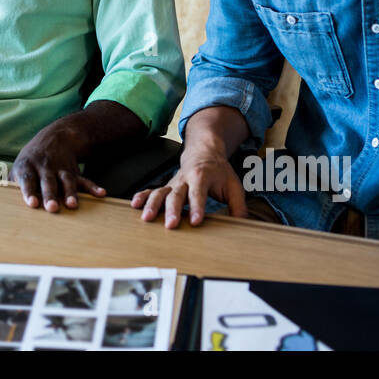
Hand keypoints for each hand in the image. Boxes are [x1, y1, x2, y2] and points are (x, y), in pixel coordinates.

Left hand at [10, 123, 105, 211]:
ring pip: (66, 181)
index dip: (28, 191)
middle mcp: (45, 167)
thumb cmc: (32, 159)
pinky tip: (101, 193)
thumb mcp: (20, 165)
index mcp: (28, 166)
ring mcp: (61, 169)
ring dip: (70, 193)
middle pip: (48, 182)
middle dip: (50, 195)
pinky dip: (93, 187)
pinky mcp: (74, 172)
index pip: (27, 178)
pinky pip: (85, 180)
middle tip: (52, 208)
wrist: (57, 137)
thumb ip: (12, 183)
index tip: (32, 203)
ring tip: (73, 205)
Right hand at [131, 153, 246, 226]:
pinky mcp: (167, 185)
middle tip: (171, 225)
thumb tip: (243, 227)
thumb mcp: (234, 186)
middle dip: (172, 210)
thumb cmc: (219, 171)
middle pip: (176, 194)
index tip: (195, 222)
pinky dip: (142, 197)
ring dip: (152, 204)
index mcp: (202, 176)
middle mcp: (185, 178)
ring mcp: (173, 182)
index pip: (199, 193)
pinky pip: (152, 190)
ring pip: (160, 192)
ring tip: (146, 218)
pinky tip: (135, 205)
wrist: (204, 151)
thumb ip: (238, 207)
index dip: (197, 207)